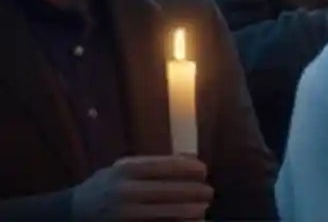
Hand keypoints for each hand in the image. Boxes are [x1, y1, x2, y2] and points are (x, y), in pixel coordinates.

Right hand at [71, 156, 212, 220]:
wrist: (72, 213)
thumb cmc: (104, 187)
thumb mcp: (122, 168)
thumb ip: (153, 163)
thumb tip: (190, 158)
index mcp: (125, 171)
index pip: (164, 167)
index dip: (188, 169)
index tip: (203, 170)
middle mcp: (124, 191)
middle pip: (169, 191)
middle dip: (194, 192)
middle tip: (209, 192)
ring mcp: (125, 214)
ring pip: (167, 213)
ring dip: (190, 211)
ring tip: (202, 209)